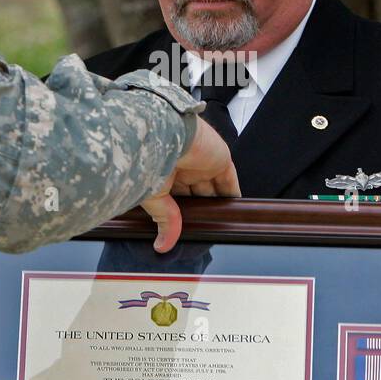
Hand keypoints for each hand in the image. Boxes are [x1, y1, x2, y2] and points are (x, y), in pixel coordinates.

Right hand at [139, 118, 239, 251]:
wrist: (162, 134)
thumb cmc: (146, 159)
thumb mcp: (152, 196)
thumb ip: (164, 219)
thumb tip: (162, 246)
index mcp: (162, 172)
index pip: (175, 195)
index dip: (179, 210)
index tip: (183, 226)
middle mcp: (183, 166)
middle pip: (195, 193)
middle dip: (198, 208)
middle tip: (201, 227)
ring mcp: (202, 162)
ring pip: (213, 187)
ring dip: (216, 203)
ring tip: (219, 223)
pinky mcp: (220, 159)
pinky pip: (229, 180)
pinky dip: (231, 194)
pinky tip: (233, 208)